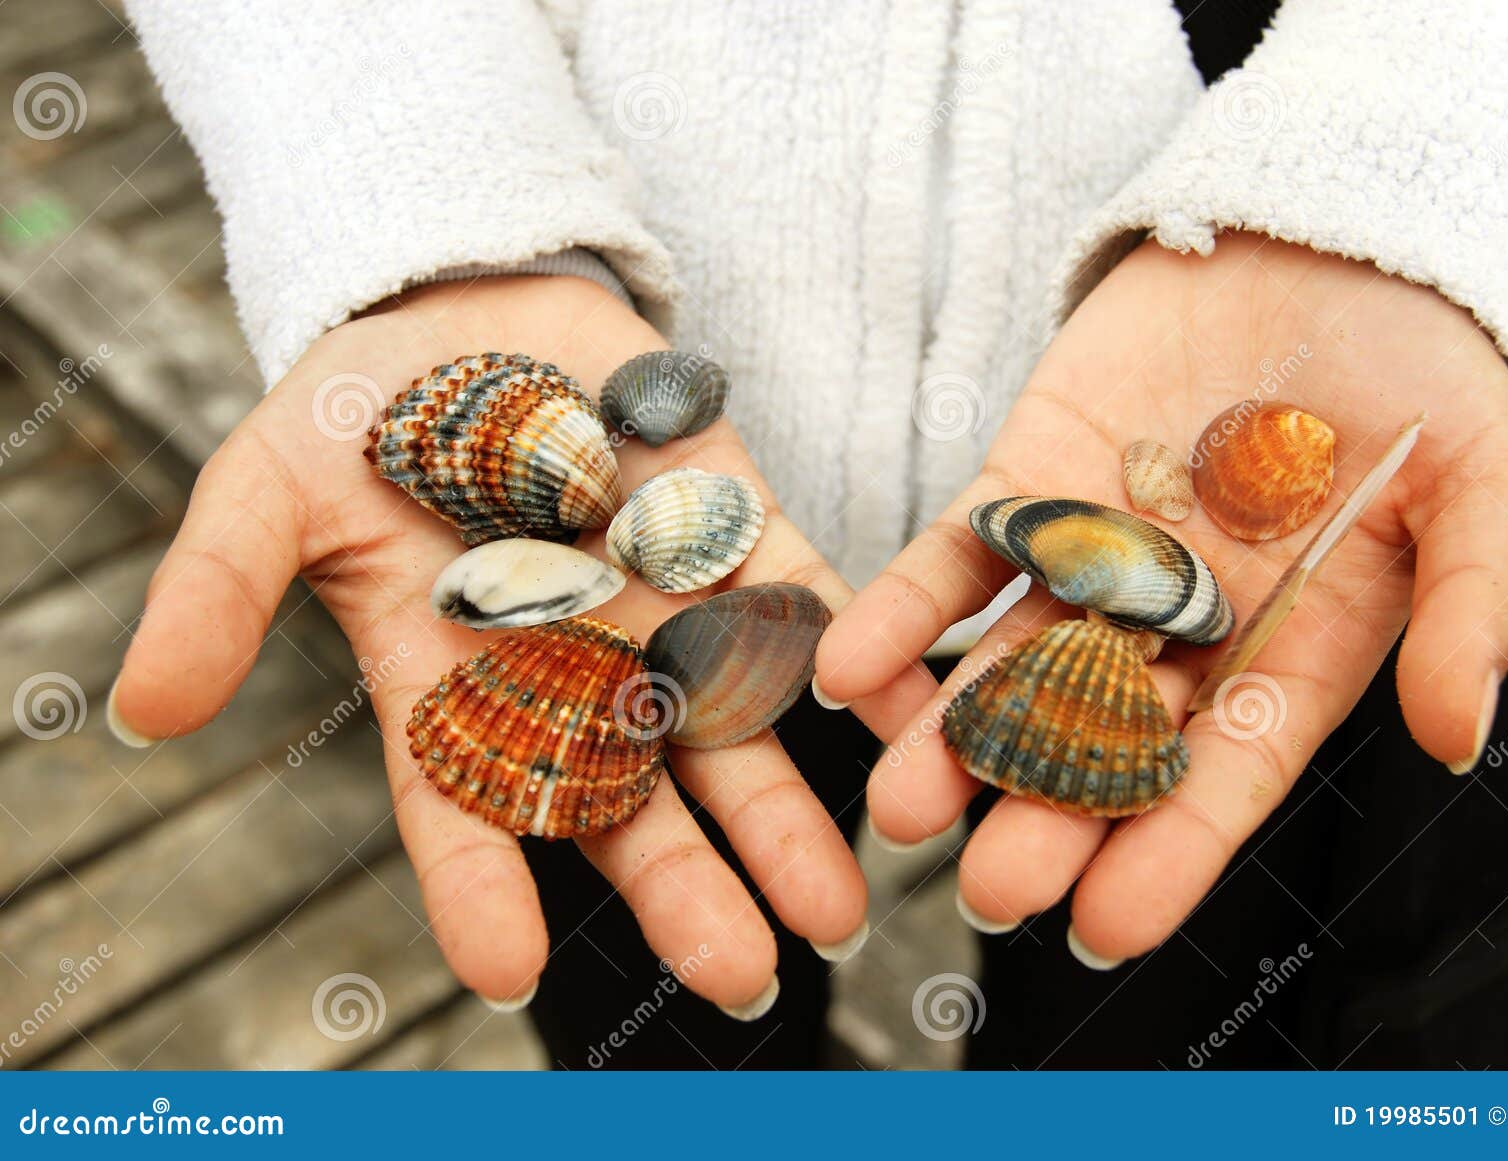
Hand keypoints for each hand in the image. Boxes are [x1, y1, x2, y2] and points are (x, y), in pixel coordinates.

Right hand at [109, 275, 937, 1010]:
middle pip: (629, 798)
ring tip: (839, 909)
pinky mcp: (736, 535)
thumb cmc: (357, 409)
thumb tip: (142, 709)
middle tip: (741, 977)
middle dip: (682, 886)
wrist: (467, 302)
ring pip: (729, 730)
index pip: (466, 803)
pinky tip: (905, 723)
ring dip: (784, 816)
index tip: (504, 971)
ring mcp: (662, 606)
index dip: (478, 883)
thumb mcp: (268, 485)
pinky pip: (801, 608)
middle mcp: (570, 667)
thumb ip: (220, 589)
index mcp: (457, 680)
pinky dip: (853, 664)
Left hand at [815, 235, 1507, 963]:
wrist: (1332, 244)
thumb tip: (1456, 735)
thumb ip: (1472, 606)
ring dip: (956, 734)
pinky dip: (901, 612)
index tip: (1105, 930)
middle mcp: (1178, 627)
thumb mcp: (1479, 482)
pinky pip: (956, 559)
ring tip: (901, 805)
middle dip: (1048, 813)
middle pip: (1104, 740)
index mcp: (1287, 651)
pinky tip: (850, 669)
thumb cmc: (1424, 371)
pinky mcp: (1026, 483)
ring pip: (1014, 665)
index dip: (1168, 852)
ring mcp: (1093, 559)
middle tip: (990, 887)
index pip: (1222, 772)